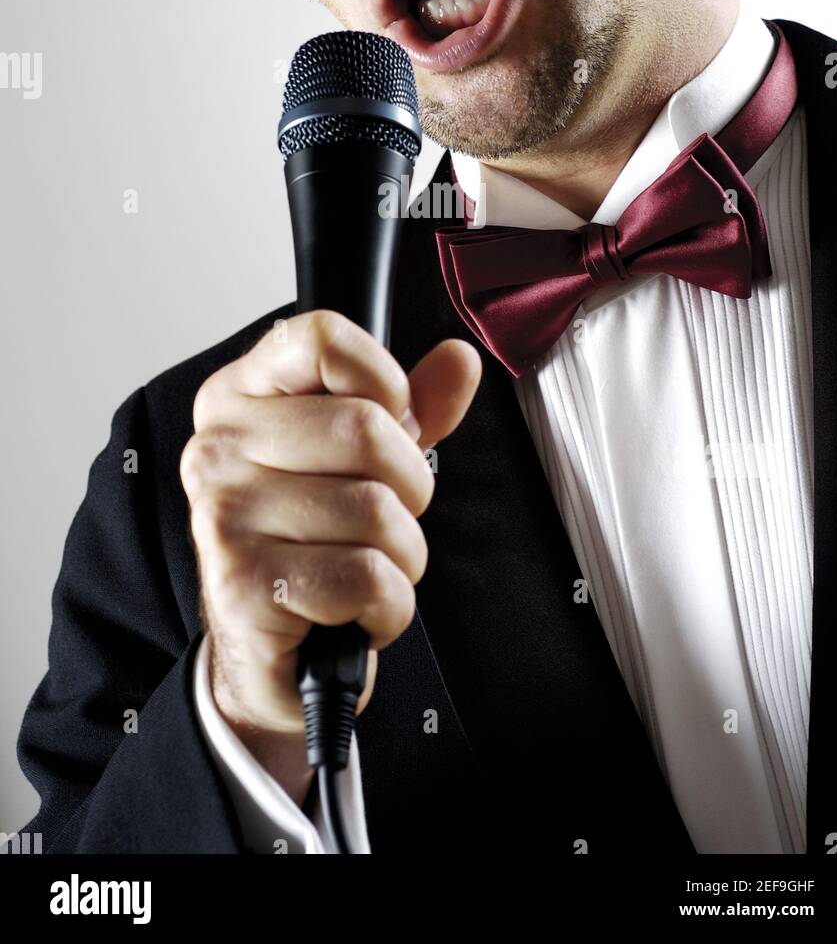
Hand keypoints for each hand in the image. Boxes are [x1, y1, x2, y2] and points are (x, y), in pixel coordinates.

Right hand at [180, 310, 480, 790]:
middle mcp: (219, 447)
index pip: (323, 338)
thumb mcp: (364, 463)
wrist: (269, 654)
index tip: (386, 428)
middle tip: (382, 522)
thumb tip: (459, 360)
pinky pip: (366, 578)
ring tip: (363, 568)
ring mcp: (225, 514)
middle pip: (365, 427)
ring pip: (376, 510)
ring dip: (401, 556)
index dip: (384, 383)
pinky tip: (353, 610)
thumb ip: (413, 407)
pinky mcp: (243, 586)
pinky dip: (386, 606)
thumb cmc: (312, 545)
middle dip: (408, 488)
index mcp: (240, 397)